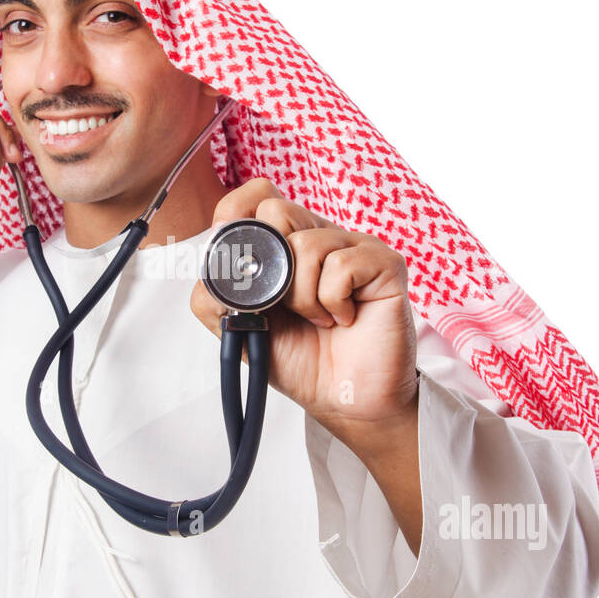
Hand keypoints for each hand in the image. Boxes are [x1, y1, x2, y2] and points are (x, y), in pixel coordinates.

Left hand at [189, 179, 419, 431]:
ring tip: (319, 320)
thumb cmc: (301, 360)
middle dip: (269, 271)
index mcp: (286, 244)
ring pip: (306, 244)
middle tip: (284, 304)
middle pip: (275, 210)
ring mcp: (354, 246)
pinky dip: (333, 302)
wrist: (345, 401)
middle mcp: (320, 236)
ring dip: (302, 297)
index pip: (257, 196)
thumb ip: (214, 296)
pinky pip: (342, 265)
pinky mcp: (384, 263)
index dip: (237, 217)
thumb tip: (213, 268)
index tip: (235, 262)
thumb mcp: (241, 329)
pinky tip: (344, 319)